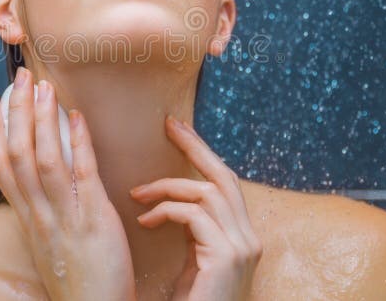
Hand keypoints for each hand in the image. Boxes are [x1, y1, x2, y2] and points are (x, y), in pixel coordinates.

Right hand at [0, 67, 136, 300]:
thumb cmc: (76, 277)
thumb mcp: (48, 240)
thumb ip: (42, 207)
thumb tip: (40, 175)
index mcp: (26, 217)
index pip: (0, 165)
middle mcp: (38, 214)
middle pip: (17, 154)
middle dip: (16, 112)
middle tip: (19, 76)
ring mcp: (64, 216)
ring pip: (44, 160)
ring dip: (42, 119)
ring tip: (44, 86)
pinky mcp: (93, 219)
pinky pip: (83, 174)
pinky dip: (79, 142)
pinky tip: (78, 116)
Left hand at [129, 115, 262, 300]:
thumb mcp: (192, 260)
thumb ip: (191, 230)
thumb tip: (168, 198)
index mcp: (241, 236)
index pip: (225, 182)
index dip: (202, 152)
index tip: (177, 128)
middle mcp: (249, 238)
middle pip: (224, 176)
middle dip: (195, 147)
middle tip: (167, 125)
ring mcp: (242, 247)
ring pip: (207, 191)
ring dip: (167, 186)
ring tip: (136, 195)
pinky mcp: (227, 257)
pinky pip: (195, 215)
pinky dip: (166, 210)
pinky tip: (145, 220)